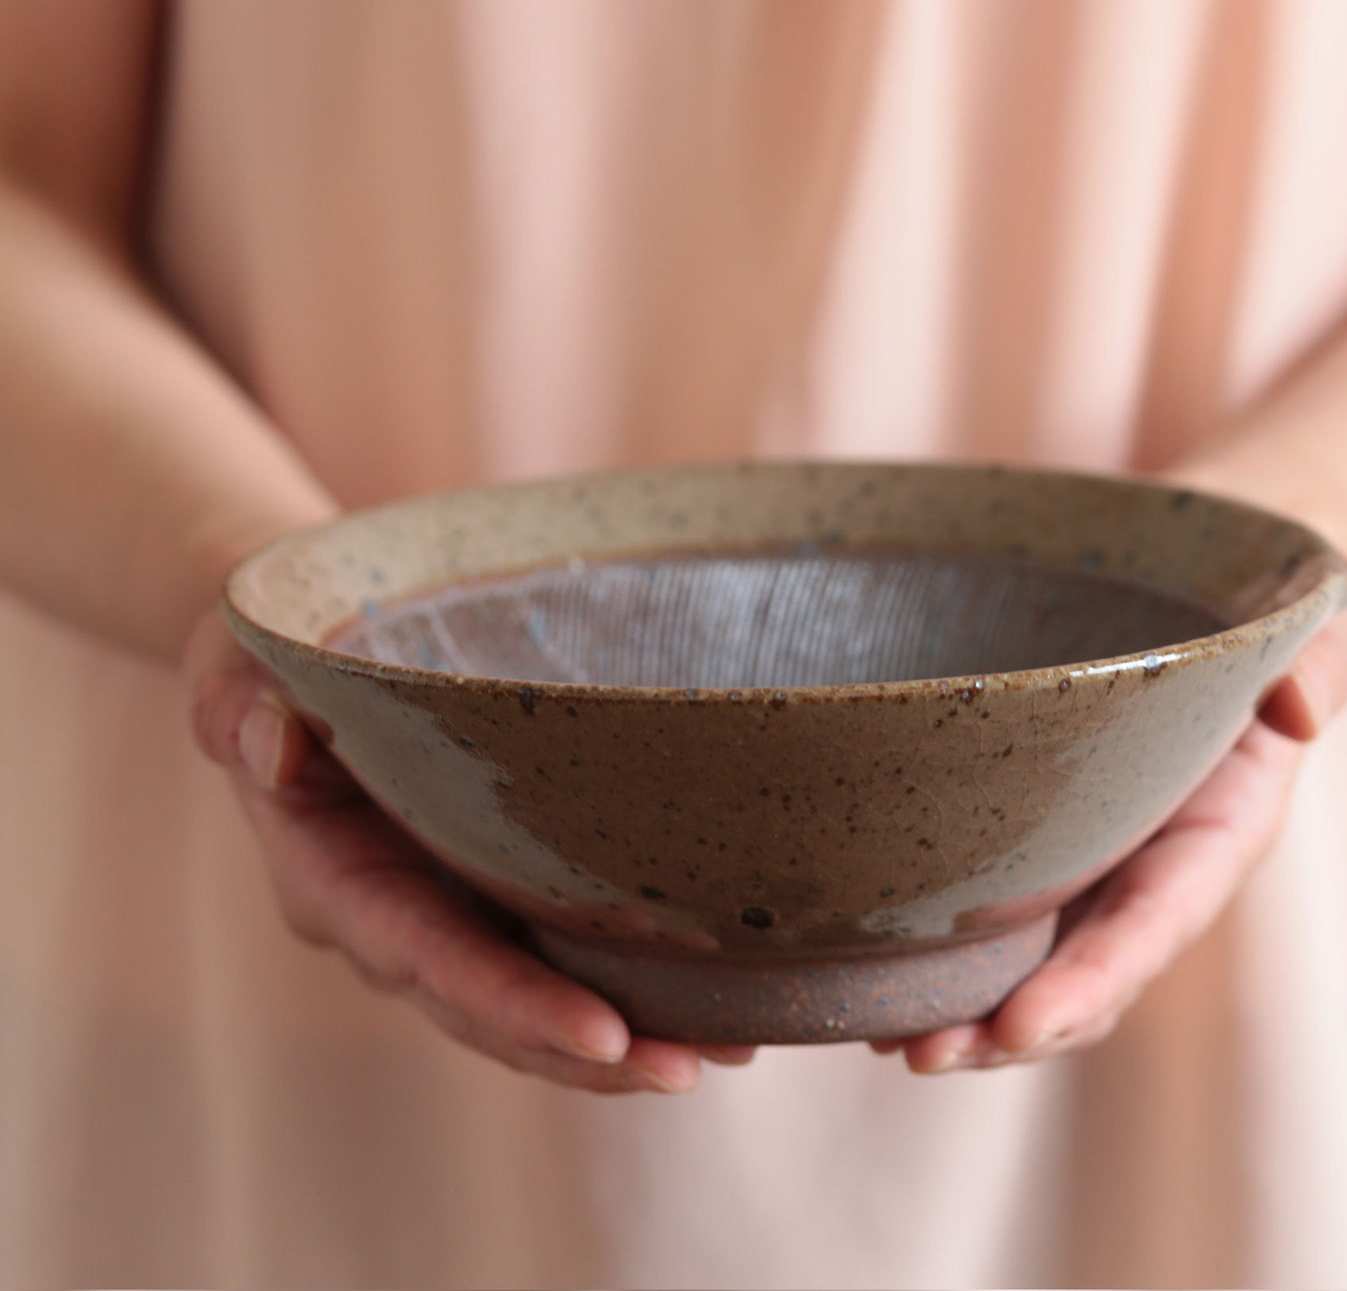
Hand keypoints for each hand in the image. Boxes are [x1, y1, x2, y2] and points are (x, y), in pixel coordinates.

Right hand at [182, 606, 753, 1091]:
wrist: (291, 670)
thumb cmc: (265, 663)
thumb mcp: (232, 668)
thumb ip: (237, 706)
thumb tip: (274, 744)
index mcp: (333, 878)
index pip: (425, 955)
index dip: (509, 1001)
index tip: (600, 1035)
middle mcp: (393, 921)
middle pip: (490, 1010)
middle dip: (584, 1053)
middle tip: (688, 1069)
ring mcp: (447, 916)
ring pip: (531, 1005)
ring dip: (620, 1042)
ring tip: (727, 1051)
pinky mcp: (490, 895)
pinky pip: (557, 955)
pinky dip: (630, 987)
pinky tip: (718, 1001)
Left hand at [872, 611, 1346, 1072]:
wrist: (1187, 602)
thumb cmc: (1243, 617)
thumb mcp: (1300, 622)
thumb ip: (1315, 661)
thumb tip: (1300, 712)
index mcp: (1213, 831)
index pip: (1156, 921)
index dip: (1094, 980)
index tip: (1025, 1025)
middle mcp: (1147, 870)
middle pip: (1084, 978)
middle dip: (1010, 1031)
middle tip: (924, 1055)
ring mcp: (1087, 870)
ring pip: (1029, 970)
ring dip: (964, 1018)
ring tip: (888, 1040)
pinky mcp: (1032, 849)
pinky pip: (989, 922)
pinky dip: (936, 964)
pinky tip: (867, 989)